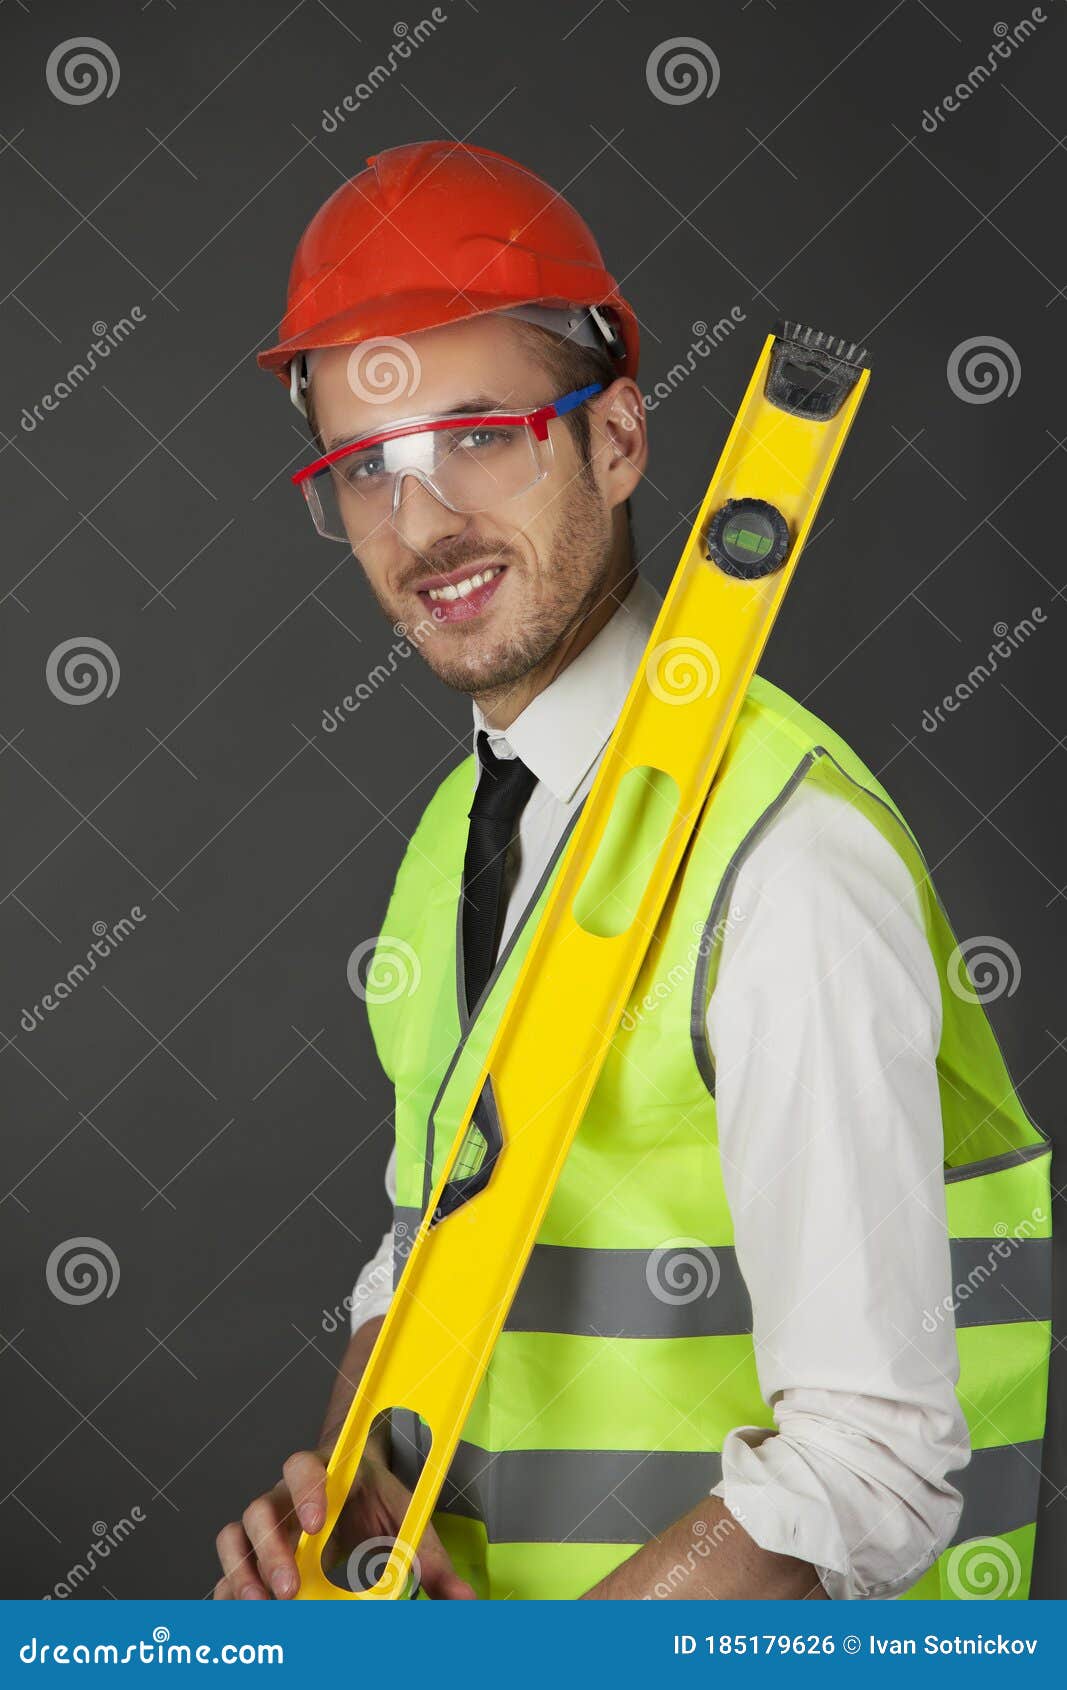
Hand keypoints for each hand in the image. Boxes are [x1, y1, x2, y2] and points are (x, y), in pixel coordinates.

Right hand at [213, 1441, 476, 1599]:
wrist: (359, 1489)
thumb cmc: (380, 1503)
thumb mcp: (410, 1523)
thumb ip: (433, 1562)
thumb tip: (465, 1601)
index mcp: (325, 1473)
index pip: (302, 1466)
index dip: (306, 1489)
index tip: (317, 1522)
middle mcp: (286, 1495)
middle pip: (260, 1510)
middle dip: (271, 1550)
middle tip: (290, 1588)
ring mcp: (267, 1525)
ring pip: (235, 1537)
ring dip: (242, 1572)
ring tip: (260, 1606)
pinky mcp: (256, 1554)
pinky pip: (230, 1568)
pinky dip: (229, 1591)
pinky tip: (239, 1616)